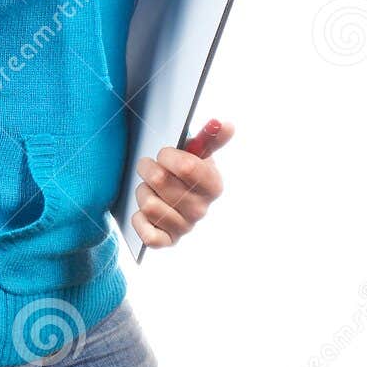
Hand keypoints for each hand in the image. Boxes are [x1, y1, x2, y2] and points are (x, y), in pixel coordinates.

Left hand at [130, 120, 234, 248]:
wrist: (170, 196)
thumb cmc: (183, 170)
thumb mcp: (197, 152)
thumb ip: (211, 138)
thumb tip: (226, 125)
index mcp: (213, 185)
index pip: (187, 166)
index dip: (168, 156)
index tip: (164, 154)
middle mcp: (201, 209)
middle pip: (160, 180)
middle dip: (148, 169)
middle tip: (151, 168)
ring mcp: (185, 227)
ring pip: (149, 204)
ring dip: (142, 191)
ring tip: (149, 188)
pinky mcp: (168, 241)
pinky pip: (148, 235)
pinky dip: (139, 220)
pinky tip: (143, 211)